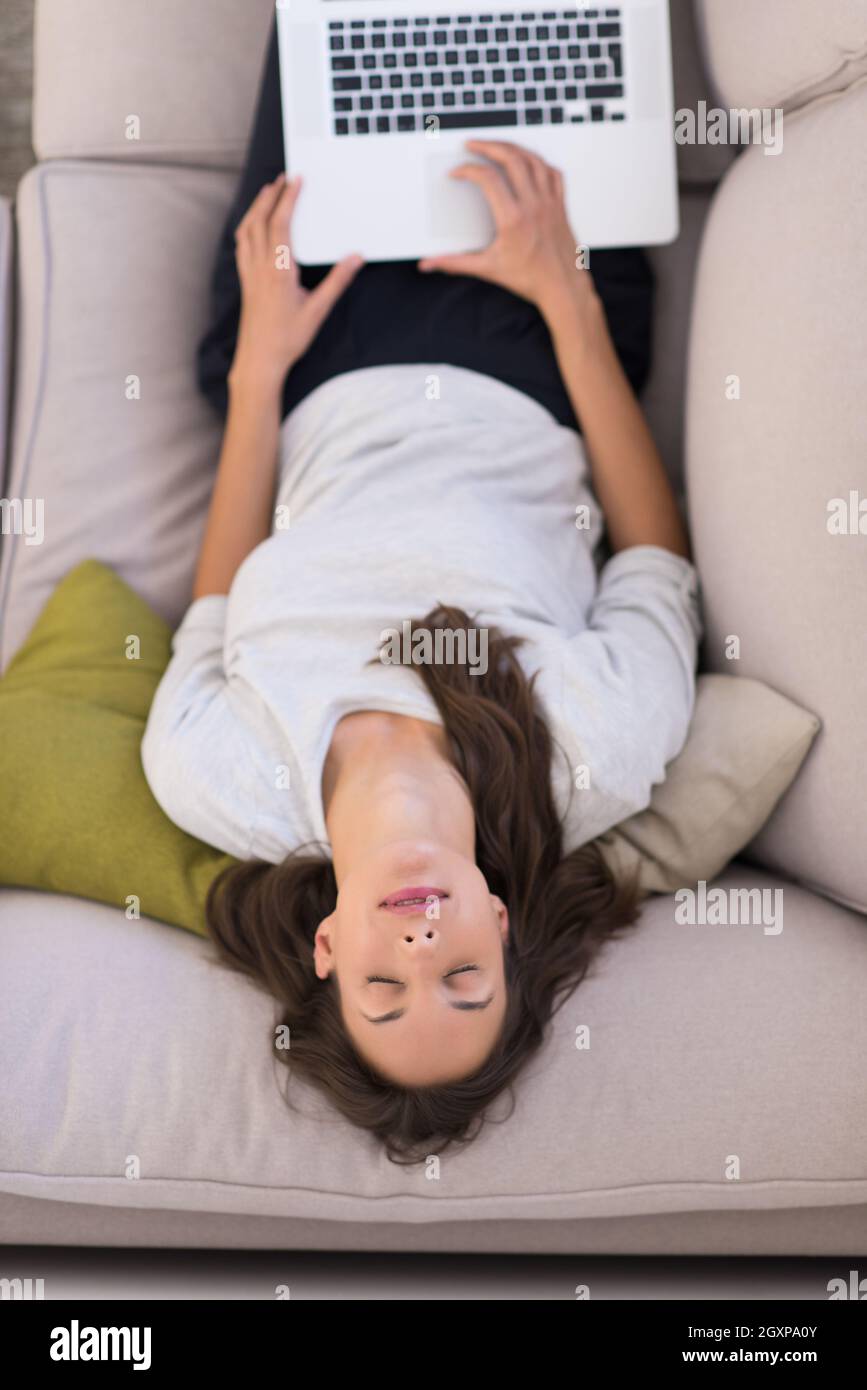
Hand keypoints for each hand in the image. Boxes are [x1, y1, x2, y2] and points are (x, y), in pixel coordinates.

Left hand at [230, 174, 363, 393]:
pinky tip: (251, 224)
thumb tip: (356, 258)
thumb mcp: (318, 311)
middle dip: (271, 196)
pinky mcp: (245, 282)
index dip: (288, 199)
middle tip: (283, 178)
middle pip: (260, 221)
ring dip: (256, 207)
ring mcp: (249, 274)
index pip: (280, 225)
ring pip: (247, 230)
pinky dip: (246, 227)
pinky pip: (241, 245)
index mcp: (279, 271)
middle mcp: (260, 268)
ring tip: (267, 192)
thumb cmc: (288, 339)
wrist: (259, 361)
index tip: (295, 180)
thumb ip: (337, 282)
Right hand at [418, 140, 597, 324]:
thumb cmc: (529, 279)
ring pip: (533, 159)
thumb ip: (455, 263)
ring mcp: (549, 202)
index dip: (467, 170)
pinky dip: (539, 162)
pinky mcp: (560, 205)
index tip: (457, 173)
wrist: (562, 287)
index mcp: (513, 219)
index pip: (487, 179)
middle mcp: (533, 205)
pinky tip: (528, 162)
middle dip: (488, 145)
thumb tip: (430, 264)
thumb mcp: (488, 269)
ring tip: (497, 146)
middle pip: (511, 158)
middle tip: (472, 144)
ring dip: (513, 147)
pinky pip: (552, 173)